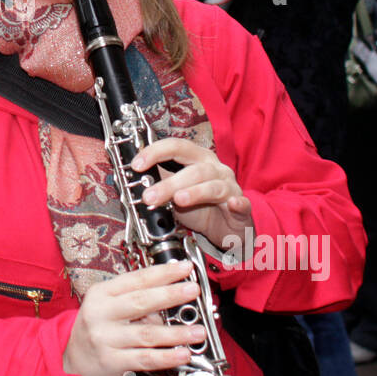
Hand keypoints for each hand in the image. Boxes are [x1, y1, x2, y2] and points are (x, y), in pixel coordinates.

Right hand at [63, 260, 205, 375]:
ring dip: (176, 332)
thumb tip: (170, 299)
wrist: (72, 362)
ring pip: (147, 333)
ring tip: (198, 330)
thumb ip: (134, 301)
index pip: (136, 279)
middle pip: (141, 302)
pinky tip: (183, 354)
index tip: (184, 268)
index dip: (162, 273)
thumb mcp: (107, 307)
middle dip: (171, 295)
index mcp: (101, 293)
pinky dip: (167, 357)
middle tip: (193, 290)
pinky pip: (144, 359)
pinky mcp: (111, 361)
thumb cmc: (96, 329)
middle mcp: (101, 313)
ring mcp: (105, 338)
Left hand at [131, 137, 253, 249]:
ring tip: (178, 200)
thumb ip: (159, 180)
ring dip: (195, 192)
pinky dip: (237, 203)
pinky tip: (232, 204)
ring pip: (213, 186)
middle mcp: (214, 169)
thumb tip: (134, 175)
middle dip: (169, 183)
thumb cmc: (199, 207)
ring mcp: (230, 187)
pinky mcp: (241, 208)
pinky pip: (241, 204)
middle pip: (193, 169)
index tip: (136, 165)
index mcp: (197, 159)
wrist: (225, 228)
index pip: (177, 147)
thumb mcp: (174, 191)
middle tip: (148, 196)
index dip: (156, 152)